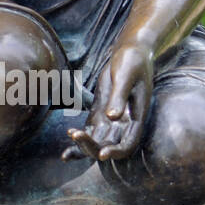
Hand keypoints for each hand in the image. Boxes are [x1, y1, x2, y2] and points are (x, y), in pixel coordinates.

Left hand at [62, 43, 153, 161]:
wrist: (129, 51)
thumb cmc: (131, 61)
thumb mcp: (125, 75)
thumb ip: (119, 96)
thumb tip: (113, 117)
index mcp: (137, 118)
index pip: (128, 145)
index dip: (116, 152)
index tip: (101, 153)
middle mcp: (125, 124)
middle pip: (109, 146)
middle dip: (93, 148)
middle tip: (76, 136)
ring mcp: (111, 120)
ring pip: (98, 142)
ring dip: (83, 147)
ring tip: (67, 146)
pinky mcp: (100, 113)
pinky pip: (90, 131)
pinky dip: (80, 138)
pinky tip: (69, 136)